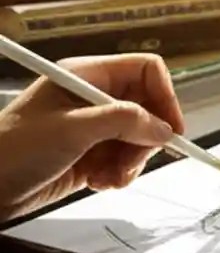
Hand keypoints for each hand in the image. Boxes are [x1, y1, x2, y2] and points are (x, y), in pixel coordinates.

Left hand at [0, 54, 183, 220]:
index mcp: (87, 76)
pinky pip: (125, 159)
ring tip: (109, 178)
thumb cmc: (16, 150)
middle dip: (145, 139)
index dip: (164, 97)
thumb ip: (124, 122)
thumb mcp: (72, 130)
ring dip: (132, 162)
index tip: (171, 131)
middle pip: (148, 108)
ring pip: (140, 138)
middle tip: (130, 162)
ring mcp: (93, 126)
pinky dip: (119, 174)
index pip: (146, 71)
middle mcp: (94, 97)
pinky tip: (98, 182)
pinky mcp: (90, 153)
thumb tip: (164, 129)